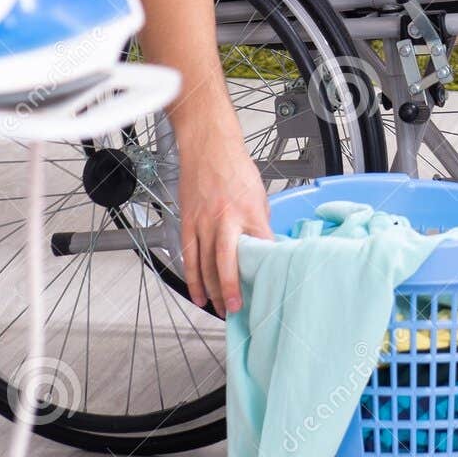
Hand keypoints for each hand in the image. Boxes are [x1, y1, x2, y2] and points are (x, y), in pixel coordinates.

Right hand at [175, 126, 269, 314]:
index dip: (265, 268)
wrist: (208, 146)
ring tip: (222, 309)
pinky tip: (199, 294)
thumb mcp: (260, 194)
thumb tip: (265, 247)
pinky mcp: (188, 222)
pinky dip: (193, 278)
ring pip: (205, 264)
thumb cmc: (236, 167)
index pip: (260, 247)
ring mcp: (203, 222)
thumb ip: (260, 222)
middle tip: (238, 309)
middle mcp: (225, 219)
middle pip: (226, 262)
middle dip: (232, 290)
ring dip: (213, 290)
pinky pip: (189, 256)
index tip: (270, 285)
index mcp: (248, 211)